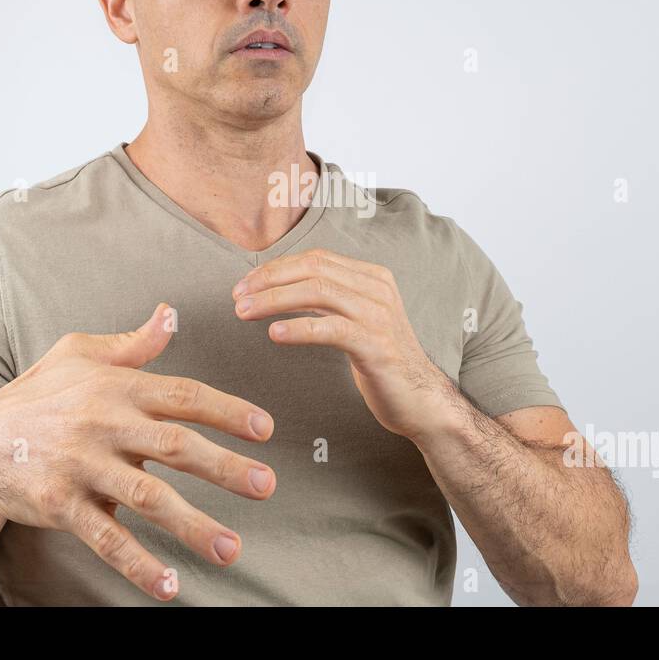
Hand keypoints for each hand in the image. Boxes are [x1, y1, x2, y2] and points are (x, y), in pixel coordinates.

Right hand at [0, 302, 276, 601]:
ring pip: (148, 498)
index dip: (227, 410)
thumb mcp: (78, 354)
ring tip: (232, 549)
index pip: (183, 395)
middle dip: (224, 467)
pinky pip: (106, 538)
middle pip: (175, 444)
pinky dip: (139, 564)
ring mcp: (82, 467)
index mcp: (117, 387)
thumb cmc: (36, 395)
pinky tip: (170, 586)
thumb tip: (172, 314)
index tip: (266, 429)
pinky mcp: (62, 506)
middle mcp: (104, 424)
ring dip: (193, 525)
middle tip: (266, 486)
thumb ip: (133, 342)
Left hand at [231, 248, 448, 439]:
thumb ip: (328, 300)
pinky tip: (274, 334)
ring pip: (318, 292)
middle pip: (313, 268)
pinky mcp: (376, 346)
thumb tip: (280, 287)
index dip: (276, 268)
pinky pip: (330, 328)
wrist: (421, 401)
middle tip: (237, 297)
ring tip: (244, 312)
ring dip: (274, 300)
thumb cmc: (381, 361)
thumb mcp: (355, 320)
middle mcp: (377, 289)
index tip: (245, 285)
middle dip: (269, 279)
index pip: (316, 258)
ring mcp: (379, 316)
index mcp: (372, 277)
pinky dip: (298, 328)